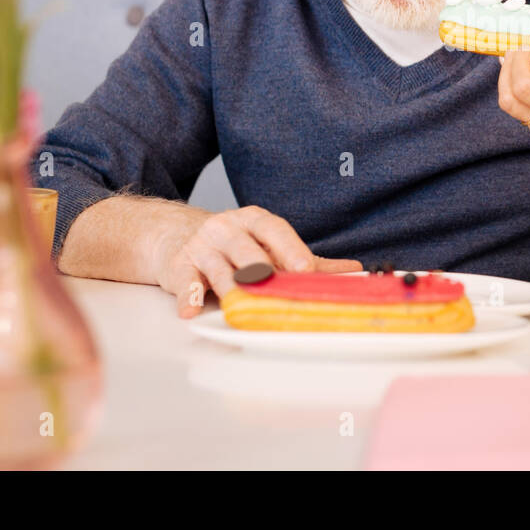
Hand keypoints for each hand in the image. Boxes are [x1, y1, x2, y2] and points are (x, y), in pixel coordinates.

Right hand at [155, 205, 361, 317]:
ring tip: (239, 304)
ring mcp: (202, 246)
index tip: (305, 269)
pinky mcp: (179, 265)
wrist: (178, 235)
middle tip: (273, 284)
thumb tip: (352, 270)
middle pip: (245, 248)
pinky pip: (185, 279)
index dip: (291, 248)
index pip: (274, 229)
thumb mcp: (269, 244)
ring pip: (218, 268)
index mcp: (255, 221)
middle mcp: (227, 228)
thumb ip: (308, 259)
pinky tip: (191, 308)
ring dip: (230, 288)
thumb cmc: (235, 244)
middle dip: (260, 268)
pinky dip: (188, 295)